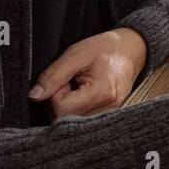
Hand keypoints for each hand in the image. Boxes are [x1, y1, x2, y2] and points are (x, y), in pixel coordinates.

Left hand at [30, 28, 146, 117]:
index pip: (61, 108)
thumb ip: (53, 75)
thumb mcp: (76, 53)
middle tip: (70, 83)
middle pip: (66, 118)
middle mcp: (108, 107)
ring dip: (69, 106)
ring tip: (78, 88)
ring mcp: (110, 113)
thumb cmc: (106, 48)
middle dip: (60, 101)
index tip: (64, 79)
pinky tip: (83, 96)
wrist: (133, 48)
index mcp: (101, 92)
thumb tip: (34, 95)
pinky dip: (78, 109)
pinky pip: (84, 120)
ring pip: (74, 121)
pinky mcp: (109, 115)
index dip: (55, 93)